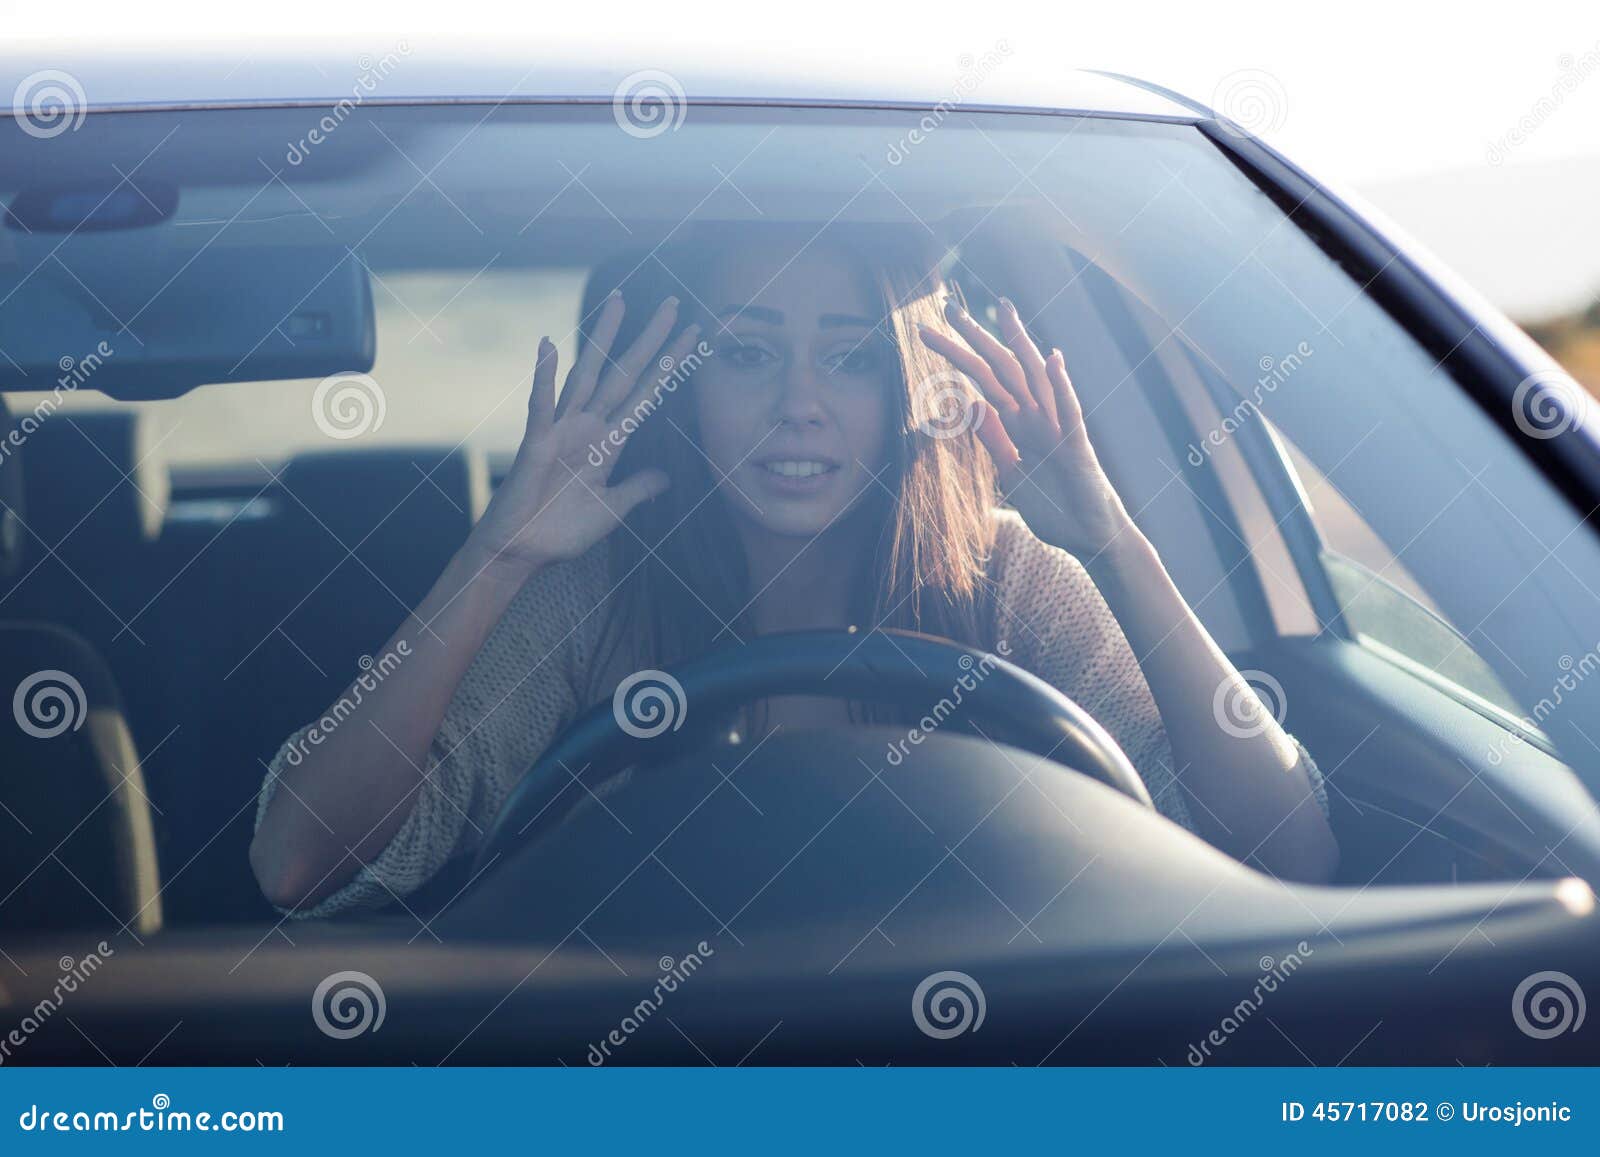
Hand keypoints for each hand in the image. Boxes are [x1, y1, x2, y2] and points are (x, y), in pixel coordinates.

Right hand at [463, 291, 699, 578]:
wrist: (522, 554)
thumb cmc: (561, 531)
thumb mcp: (614, 508)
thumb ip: (639, 487)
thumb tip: (667, 476)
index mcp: (608, 442)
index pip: (646, 395)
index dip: (670, 368)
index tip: (693, 338)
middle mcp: (588, 427)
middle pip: (625, 374)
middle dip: (651, 341)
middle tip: (674, 304)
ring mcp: (562, 431)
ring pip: (586, 375)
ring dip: (602, 340)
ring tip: (619, 303)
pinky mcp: (536, 444)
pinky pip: (541, 405)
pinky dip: (543, 376)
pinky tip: (547, 345)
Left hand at [918, 297, 1136, 560]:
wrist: (1090, 538)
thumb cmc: (1055, 506)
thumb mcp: (1012, 472)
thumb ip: (994, 439)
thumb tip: (970, 407)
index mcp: (1019, 423)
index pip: (982, 380)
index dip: (958, 355)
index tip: (930, 331)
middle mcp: (1038, 416)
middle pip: (1002, 368)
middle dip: (976, 337)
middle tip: (948, 306)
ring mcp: (1058, 427)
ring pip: (1035, 378)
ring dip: (1019, 344)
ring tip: (1004, 309)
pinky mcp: (1077, 447)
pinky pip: (1068, 412)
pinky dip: (1061, 386)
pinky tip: (1052, 359)